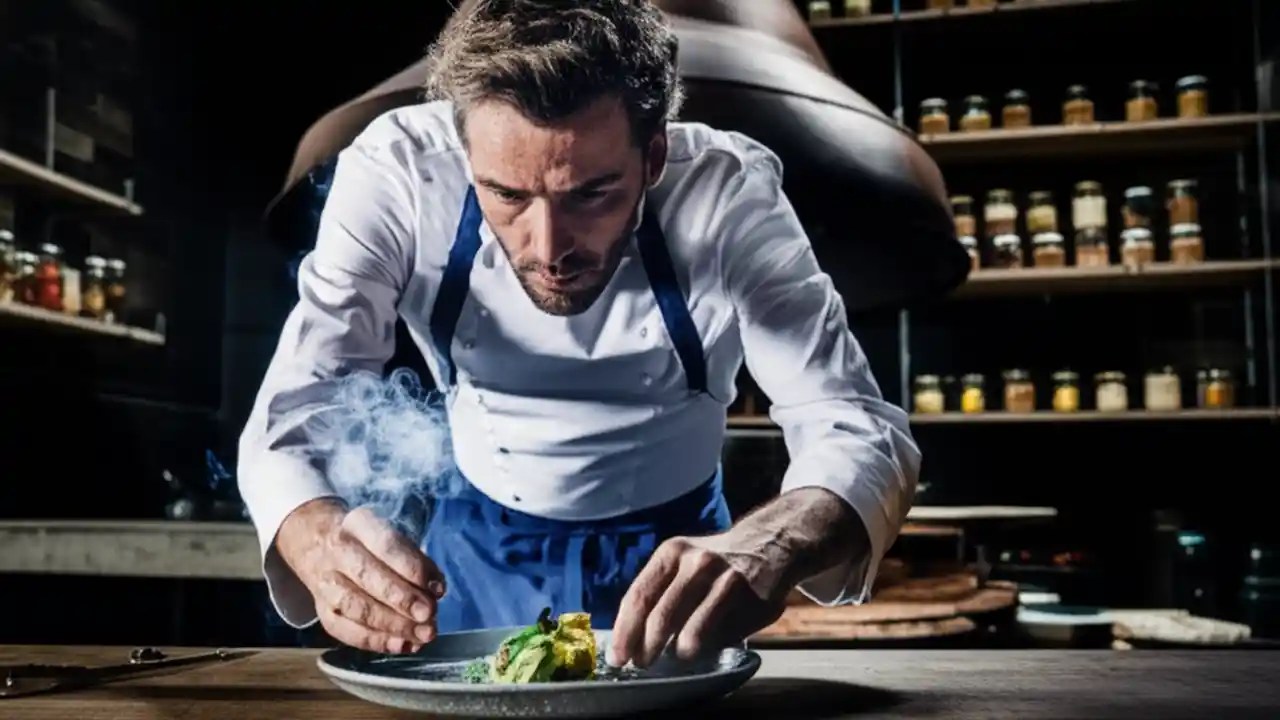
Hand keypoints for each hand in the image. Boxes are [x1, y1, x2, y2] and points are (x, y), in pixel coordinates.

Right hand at [275, 498, 445, 653]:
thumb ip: (416, 561)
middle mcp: (337, 552)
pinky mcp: (323, 611)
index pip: (386, 545)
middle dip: (402, 599)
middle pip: (367, 577)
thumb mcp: (390, 536)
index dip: (413, 569)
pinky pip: (346, 631)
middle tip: (429, 614)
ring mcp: (325, 583)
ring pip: (356, 607)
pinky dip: (376, 641)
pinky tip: (401, 644)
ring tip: (421, 634)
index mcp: (358, 525)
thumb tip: (435, 590)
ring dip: (393, 625)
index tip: (438, 589)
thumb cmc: (367, 543)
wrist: (316, 543)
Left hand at [607, 531, 788, 667]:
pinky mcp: (747, 598)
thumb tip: (630, 638)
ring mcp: (723, 579)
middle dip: (646, 648)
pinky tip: (704, 649)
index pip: (638, 596)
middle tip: (642, 664)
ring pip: (689, 631)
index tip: (617, 656)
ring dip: (677, 653)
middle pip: (659, 616)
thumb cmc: (714, 565)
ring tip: (676, 658)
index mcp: (671, 553)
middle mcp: (695, 562)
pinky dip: (708, 648)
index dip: (624, 631)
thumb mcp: (683, 564)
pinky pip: (720, 635)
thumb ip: (660, 593)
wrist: (768, 545)